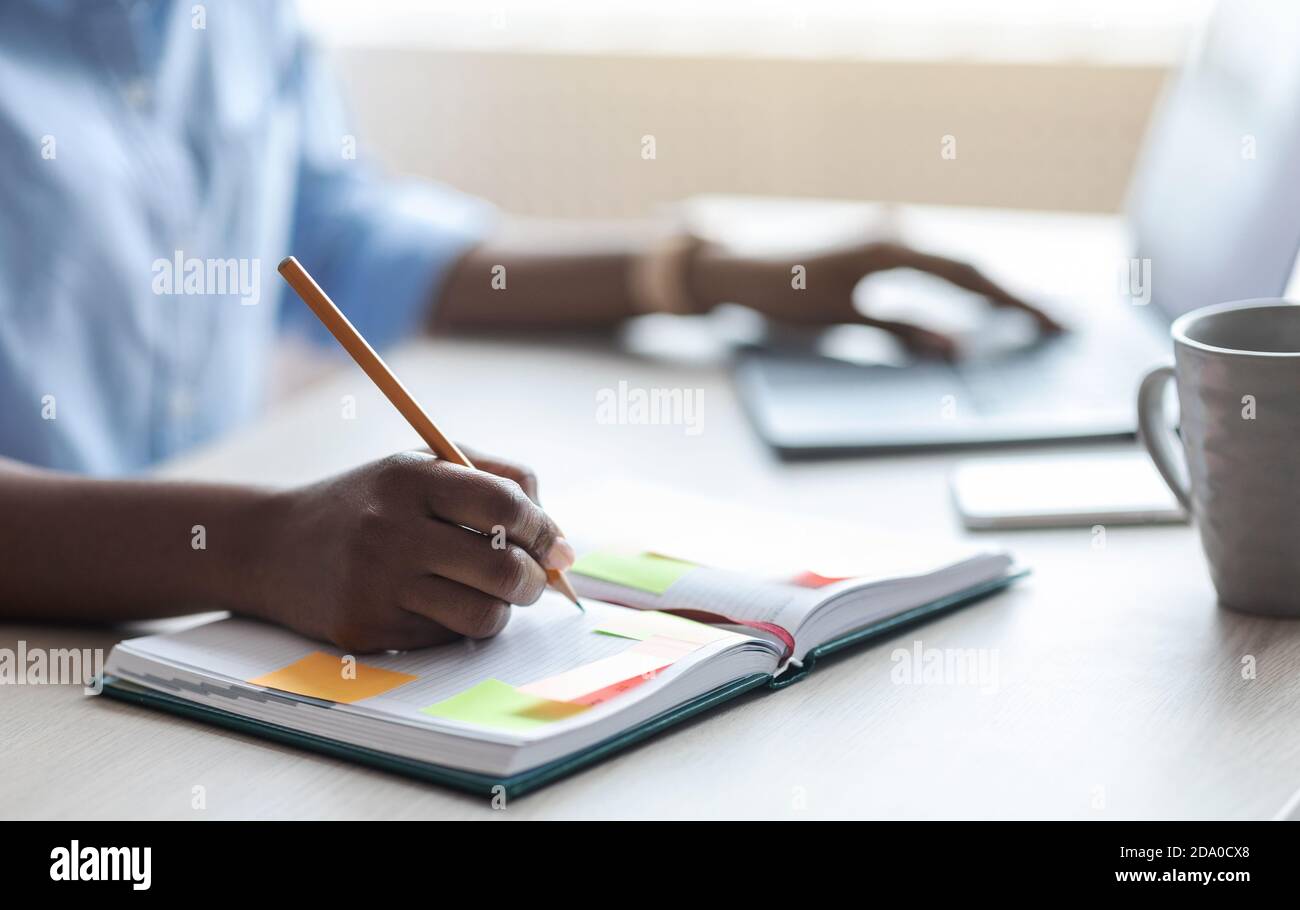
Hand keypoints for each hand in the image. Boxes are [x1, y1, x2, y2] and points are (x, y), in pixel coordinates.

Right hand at [254, 447, 573, 651]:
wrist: (273, 547)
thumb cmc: (371, 503)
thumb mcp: (423, 466)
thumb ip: (498, 481)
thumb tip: (561, 543)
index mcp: (410, 479)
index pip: (503, 505)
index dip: (543, 529)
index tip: (556, 546)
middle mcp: (391, 530)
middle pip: (501, 567)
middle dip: (534, 579)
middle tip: (534, 579)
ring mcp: (377, 583)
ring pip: (483, 614)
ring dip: (503, 609)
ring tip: (492, 593)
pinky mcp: (368, 628)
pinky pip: (447, 637)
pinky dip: (459, 624)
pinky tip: (440, 603)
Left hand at [700, 240, 1063, 358]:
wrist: (734, 265)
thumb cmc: (782, 295)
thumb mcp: (842, 321)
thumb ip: (902, 335)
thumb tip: (957, 351)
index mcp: (891, 247)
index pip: (968, 277)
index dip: (1014, 303)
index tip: (1051, 324)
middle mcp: (896, 229)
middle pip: (970, 266)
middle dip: (1014, 298)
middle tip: (1060, 325)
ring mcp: (887, 230)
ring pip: (952, 263)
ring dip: (990, 291)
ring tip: (1032, 318)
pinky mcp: (877, 239)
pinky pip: (930, 263)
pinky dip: (959, 285)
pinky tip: (980, 305)